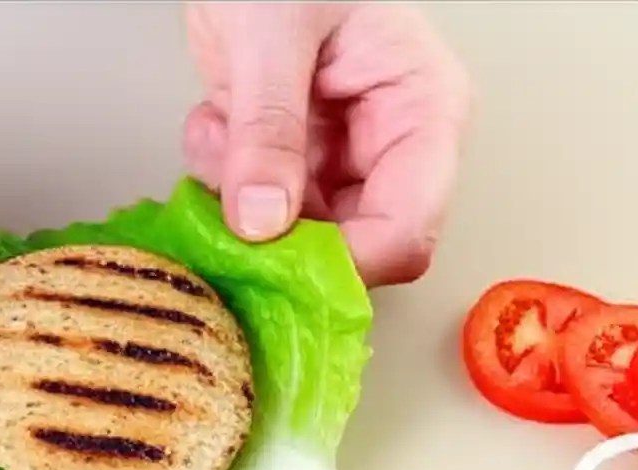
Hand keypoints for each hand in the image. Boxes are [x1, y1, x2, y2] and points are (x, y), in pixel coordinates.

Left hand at [182, 2, 472, 286]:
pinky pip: (263, 209)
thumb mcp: (273, 34)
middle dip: (284, 237)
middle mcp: (392, 143)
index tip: (279, 266)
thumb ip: (267, 129)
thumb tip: (262, 222)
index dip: (347, 263)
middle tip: (228, 215)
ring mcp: (344, 152)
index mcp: (423, 109)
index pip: (408, 228)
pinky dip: (224, 184)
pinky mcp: (297, 155)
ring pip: (302, 236)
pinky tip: (214, 127)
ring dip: (242, 207)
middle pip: (358, 245)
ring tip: (217, 138)